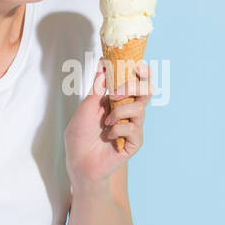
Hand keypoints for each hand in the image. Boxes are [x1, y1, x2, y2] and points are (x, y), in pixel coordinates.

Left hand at [64, 58, 150, 186]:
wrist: (79, 162)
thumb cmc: (80, 136)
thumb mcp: (86, 107)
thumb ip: (98, 87)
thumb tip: (103, 63)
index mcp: (119, 100)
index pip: (137, 81)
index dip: (141, 71)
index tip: (136, 65)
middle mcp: (129, 111)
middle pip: (146, 90)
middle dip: (132, 86)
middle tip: (114, 94)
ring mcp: (134, 126)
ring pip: (140, 109)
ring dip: (120, 112)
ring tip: (106, 123)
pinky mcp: (135, 142)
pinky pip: (133, 128)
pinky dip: (118, 130)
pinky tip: (108, 137)